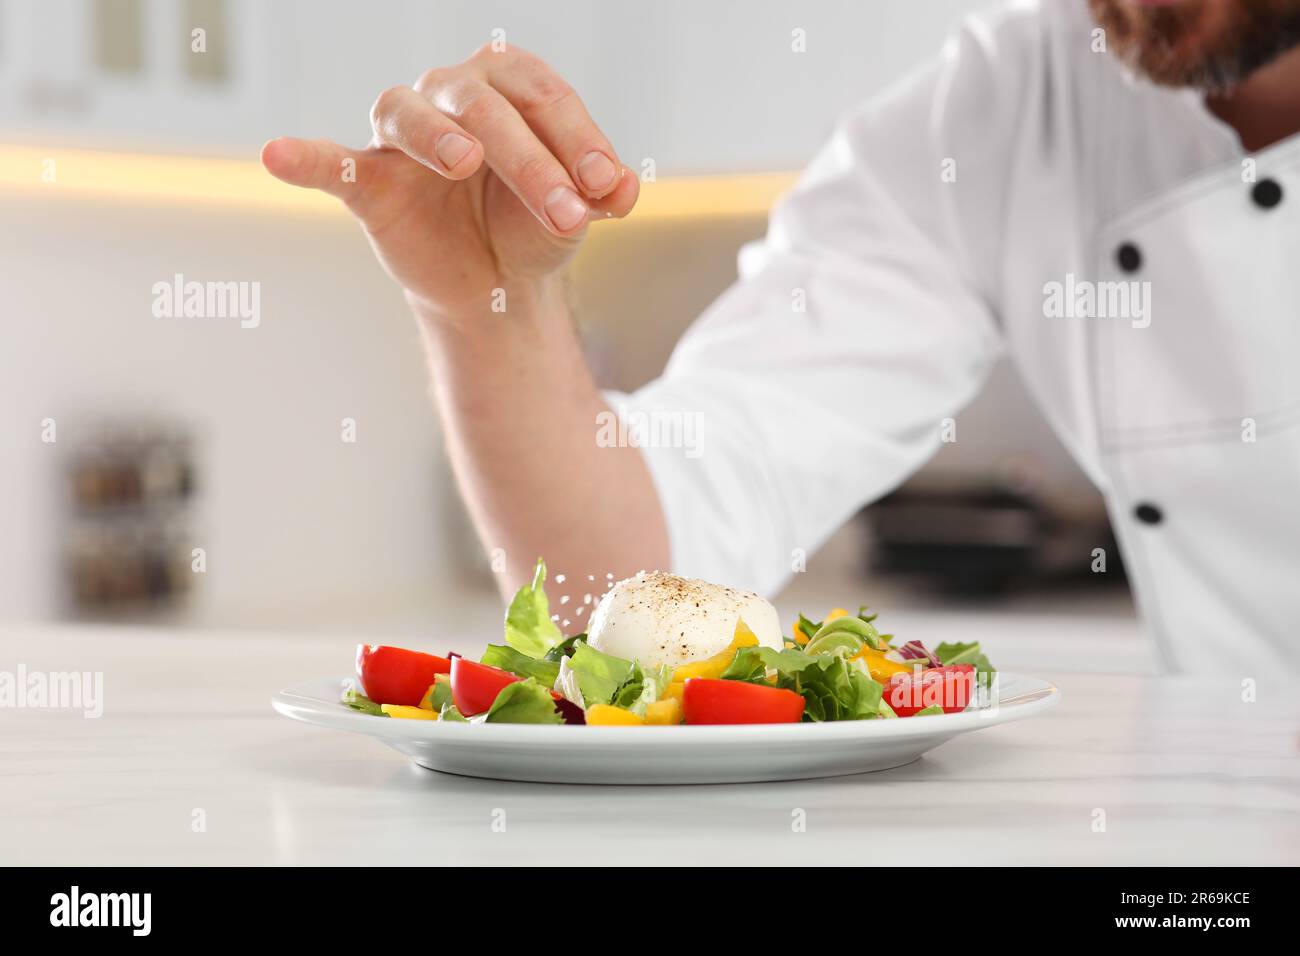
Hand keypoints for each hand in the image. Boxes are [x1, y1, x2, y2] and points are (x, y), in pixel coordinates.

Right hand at [261, 44, 638, 317]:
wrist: (497, 283)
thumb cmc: (534, 226)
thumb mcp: (578, 212)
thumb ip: (600, 194)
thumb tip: (626, 190)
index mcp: (511, 86)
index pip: (544, 96)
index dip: (579, 139)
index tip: (609, 189)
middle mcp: (453, 94)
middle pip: (483, 104)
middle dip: (530, 160)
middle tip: (568, 214)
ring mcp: (405, 137)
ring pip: (408, 112)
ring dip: (437, 136)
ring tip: (465, 162)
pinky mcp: (369, 183)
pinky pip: (330, 164)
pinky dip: (303, 157)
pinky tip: (275, 154)